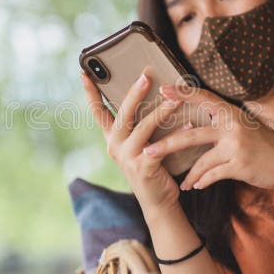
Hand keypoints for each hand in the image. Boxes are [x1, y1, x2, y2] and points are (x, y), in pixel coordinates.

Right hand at [81, 70, 184, 217]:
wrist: (158, 200)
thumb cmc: (152, 165)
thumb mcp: (140, 143)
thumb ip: (140, 123)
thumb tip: (152, 93)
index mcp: (112, 138)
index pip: (98, 111)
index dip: (91, 93)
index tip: (84, 72)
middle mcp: (115, 146)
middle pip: (123, 115)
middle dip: (134, 94)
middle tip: (145, 76)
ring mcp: (128, 158)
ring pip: (143, 128)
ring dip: (161, 111)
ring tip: (176, 99)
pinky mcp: (143, 168)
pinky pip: (160, 146)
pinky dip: (175, 134)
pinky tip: (189, 124)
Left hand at [143, 85, 273, 191]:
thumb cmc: (267, 146)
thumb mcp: (246, 127)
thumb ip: (223, 124)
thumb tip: (194, 126)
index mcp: (232, 113)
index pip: (204, 98)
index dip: (183, 94)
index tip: (163, 91)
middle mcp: (233, 126)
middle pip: (192, 135)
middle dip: (167, 145)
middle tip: (147, 151)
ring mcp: (236, 146)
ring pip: (201, 161)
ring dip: (188, 174)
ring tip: (177, 181)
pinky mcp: (240, 165)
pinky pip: (213, 175)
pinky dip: (203, 181)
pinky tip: (195, 186)